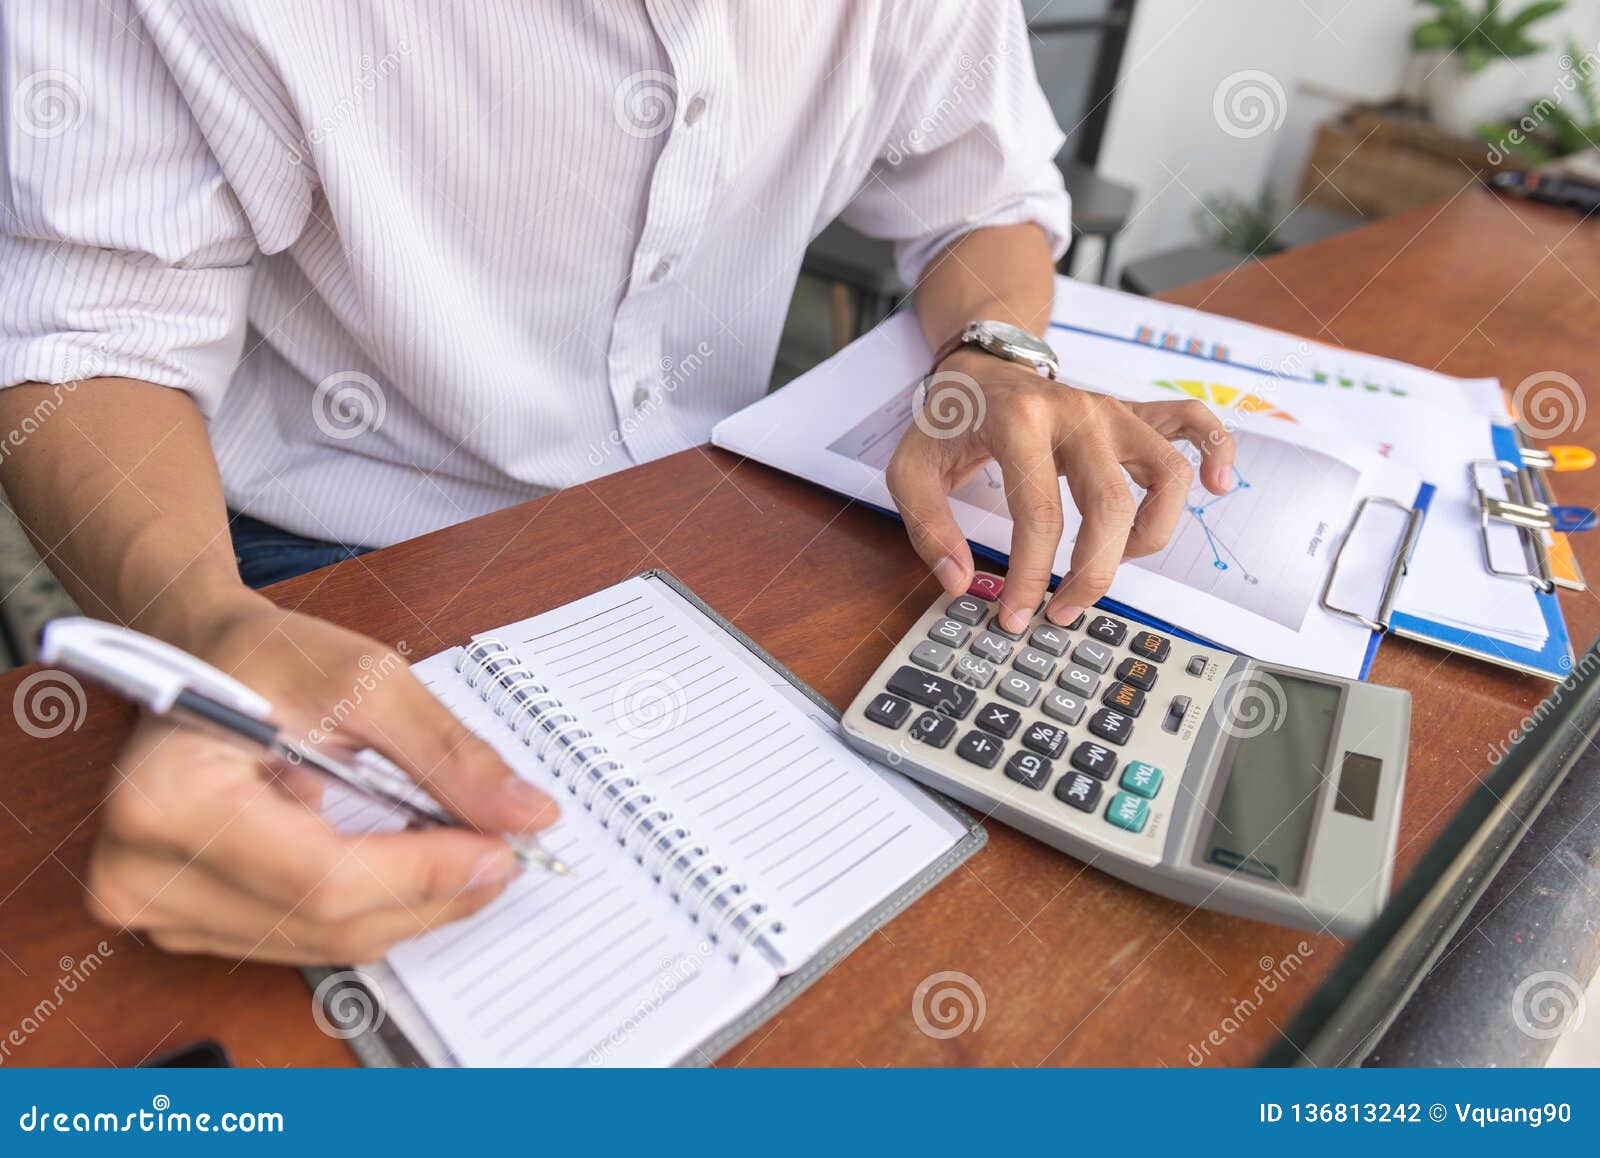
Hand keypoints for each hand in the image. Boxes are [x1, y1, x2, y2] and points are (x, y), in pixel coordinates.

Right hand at [83, 597, 558, 963]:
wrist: (205, 663)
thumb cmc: (267, 661)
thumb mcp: (365, 681)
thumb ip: (448, 753)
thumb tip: (525, 815)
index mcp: (167, 800)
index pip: (321, 874)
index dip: (424, 873)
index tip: (504, 851)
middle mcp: (142, 872)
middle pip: (327, 920)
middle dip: (432, 893)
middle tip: (504, 853)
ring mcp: (157, 908)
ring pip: (326, 943)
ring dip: (410, 907)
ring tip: (465, 853)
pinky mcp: (187, 923)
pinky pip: (307, 938)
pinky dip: (373, 909)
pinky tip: (411, 867)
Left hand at [886, 348, 1235, 632]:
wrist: (978, 366)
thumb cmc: (950, 420)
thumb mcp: (910, 468)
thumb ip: (928, 529)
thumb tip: (961, 583)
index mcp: (1018, 422)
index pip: (1039, 514)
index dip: (1032, 576)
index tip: (1018, 616)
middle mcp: (1076, 412)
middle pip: (1112, 504)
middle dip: (1093, 573)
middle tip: (1064, 611)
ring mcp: (1111, 411)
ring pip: (1166, 473)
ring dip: (1151, 533)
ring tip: (1116, 561)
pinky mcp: (1132, 414)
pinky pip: (1194, 420)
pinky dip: (1217, 449)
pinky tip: (1220, 486)